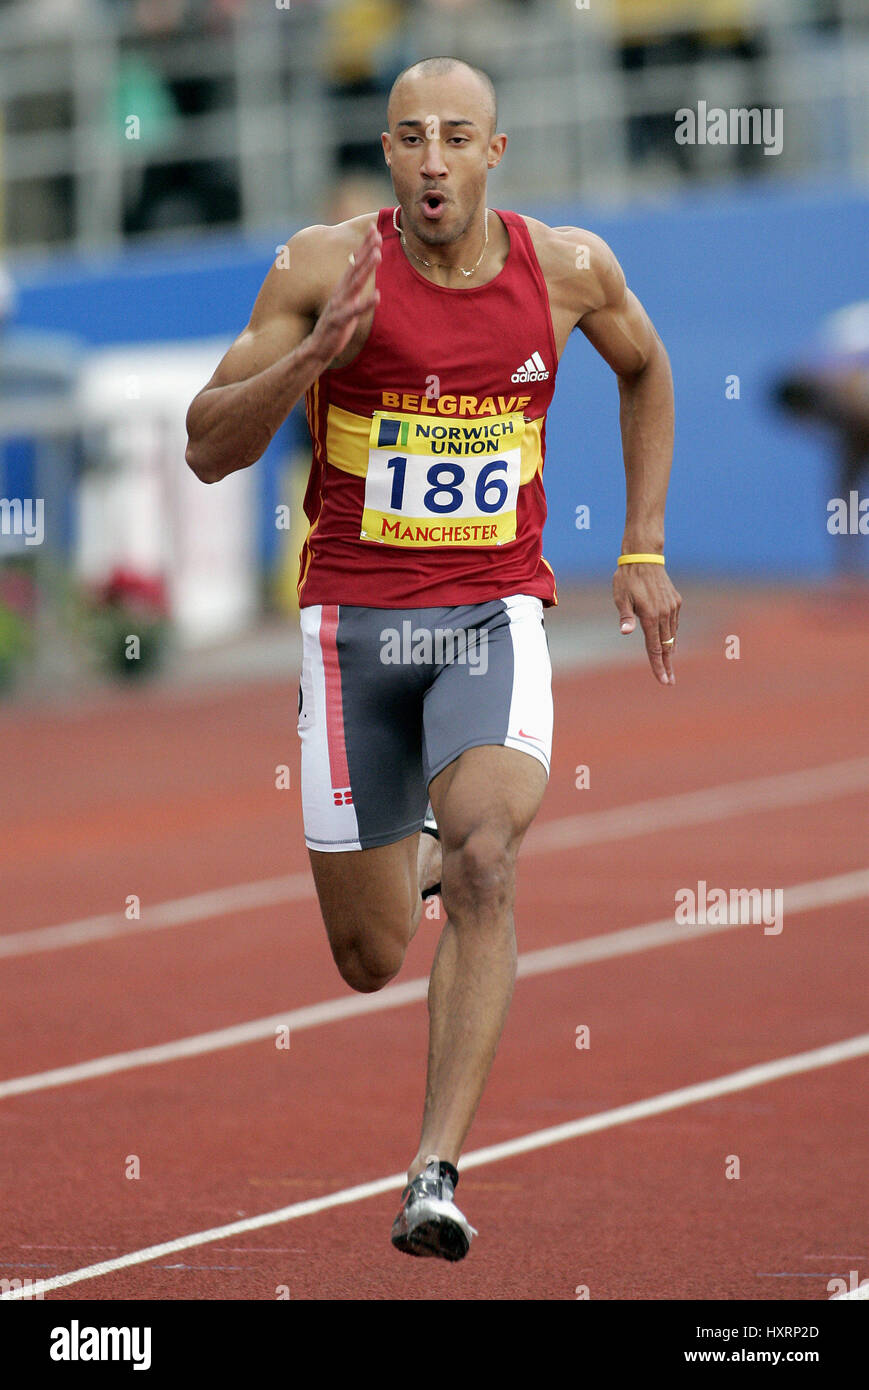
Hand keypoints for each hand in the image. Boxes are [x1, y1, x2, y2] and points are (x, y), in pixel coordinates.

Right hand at [310, 223, 381, 365]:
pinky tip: (378, 297)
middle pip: (355, 267)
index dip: (364, 245)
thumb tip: (362, 270)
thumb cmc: (335, 323)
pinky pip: (355, 310)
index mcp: (343, 287)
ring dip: (366, 268)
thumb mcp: (346, 301)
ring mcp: (340, 304)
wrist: (317, 346)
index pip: (355, 261)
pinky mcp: (340, 320)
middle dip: (366, 250)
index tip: (374, 228)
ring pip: (355, 283)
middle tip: (377, 234)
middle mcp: (341, 292)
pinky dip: (366, 303)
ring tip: (378, 255)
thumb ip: (353, 286)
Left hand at [613, 562, 681, 685]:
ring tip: (669, 666)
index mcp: (651, 616)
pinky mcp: (675, 601)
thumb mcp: (621, 598)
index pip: (655, 647)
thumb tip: (625, 632)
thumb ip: (625, 616)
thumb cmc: (628, 579)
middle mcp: (664, 614)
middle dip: (667, 665)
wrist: (644, 558)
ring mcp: (672, 608)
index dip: (658, 666)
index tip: (663, 680)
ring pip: (672, 635)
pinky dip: (672, 635)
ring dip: (670, 651)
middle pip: (666, 646)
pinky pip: (674, 623)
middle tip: (669, 681)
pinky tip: (670, 642)